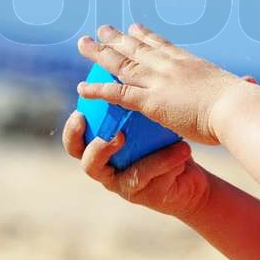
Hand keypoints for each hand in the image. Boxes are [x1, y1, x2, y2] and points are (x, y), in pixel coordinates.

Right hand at [61, 109, 211, 220]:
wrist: (187, 175)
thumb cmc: (162, 140)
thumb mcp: (148, 118)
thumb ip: (134, 101)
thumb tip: (129, 62)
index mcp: (100, 148)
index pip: (76, 140)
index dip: (73, 130)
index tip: (80, 112)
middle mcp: (107, 169)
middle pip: (88, 163)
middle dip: (98, 150)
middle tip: (116, 136)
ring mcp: (125, 186)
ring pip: (126, 175)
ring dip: (148, 158)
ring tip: (171, 143)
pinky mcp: (147, 196)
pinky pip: (154, 179)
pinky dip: (168, 162)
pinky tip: (184, 149)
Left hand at [75, 23, 255, 146]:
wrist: (237, 108)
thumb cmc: (244, 105)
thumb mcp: (239, 91)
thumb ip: (240, 86)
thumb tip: (251, 84)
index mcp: (190, 63)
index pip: (162, 45)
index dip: (145, 36)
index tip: (134, 27)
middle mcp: (170, 66)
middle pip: (137, 47)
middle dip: (116, 38)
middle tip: (101, 29)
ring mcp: (158, 81)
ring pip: (121, 64)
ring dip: (99, 54)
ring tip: (83, 44)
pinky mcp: (151, 101)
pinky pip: (117, 94)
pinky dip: (98, 90)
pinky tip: (81, 88)